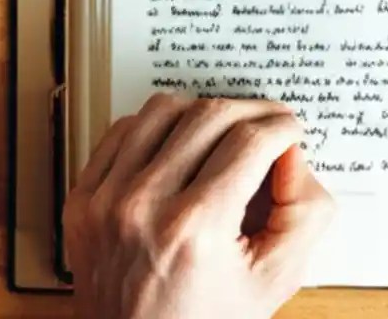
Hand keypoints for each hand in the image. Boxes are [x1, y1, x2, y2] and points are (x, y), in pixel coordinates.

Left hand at [62, 94, 334, 318]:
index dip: (283, 126)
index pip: (251, 141)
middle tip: (270, 125)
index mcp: (195, 230)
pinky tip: (180, 142)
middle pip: (211, 115)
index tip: (292, 131)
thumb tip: (292, 155)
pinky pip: (122, 130)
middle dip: (253, 111)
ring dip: (205, 110)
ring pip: (163, 109)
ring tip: (226, 131)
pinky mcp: (82, 199)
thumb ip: (304, 213)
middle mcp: (143, 208)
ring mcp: (105, 200)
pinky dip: (158, 126)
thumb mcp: (276, 279)